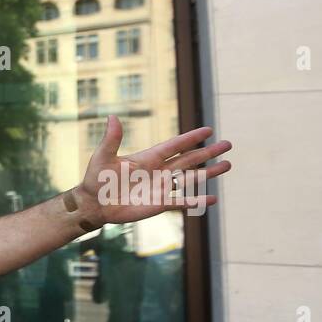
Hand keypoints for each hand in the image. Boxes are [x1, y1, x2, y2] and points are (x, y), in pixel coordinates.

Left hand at [71, 115, 231, 229]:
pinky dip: (196, 200)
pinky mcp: (159, 204)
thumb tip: (113, 116)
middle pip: (189, 159)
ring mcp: (160, 187)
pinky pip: (181, 201)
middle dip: (208, 152)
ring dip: (209, 172)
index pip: (174, 145)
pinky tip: (213, 198)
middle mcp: (158, 171)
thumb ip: (111, 139)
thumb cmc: (96, 179)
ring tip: (228, 165)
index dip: (190, 138)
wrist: (93, 204)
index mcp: (148, 158)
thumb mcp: (103, 157)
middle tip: (228, 144)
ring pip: (190, 178)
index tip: (208, 129)